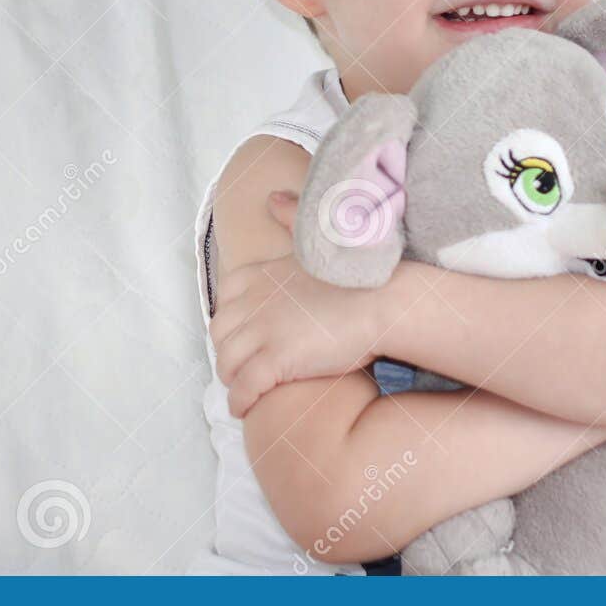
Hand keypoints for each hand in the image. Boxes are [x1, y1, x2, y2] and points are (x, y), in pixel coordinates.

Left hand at [209, 190, 382, 417]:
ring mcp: (262, 332)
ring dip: (232, 378)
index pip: (226, 299)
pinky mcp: (274, 361)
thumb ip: (291, 217)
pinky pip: (243, 389)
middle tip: (246, 364)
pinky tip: (247, 409)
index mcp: (261, 274)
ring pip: (226, 363)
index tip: (247, 333)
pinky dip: (240, 401)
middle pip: (220, 333)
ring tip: (245, 388)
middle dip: (228, 350)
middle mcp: (253, 302)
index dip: (233, 320)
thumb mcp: (317, 238)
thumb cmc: (360, 273)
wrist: (386, 300)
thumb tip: (272, 196)